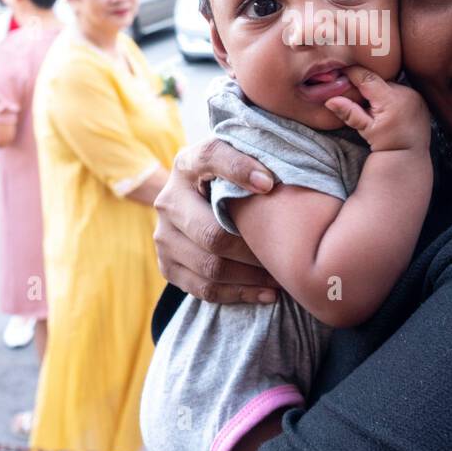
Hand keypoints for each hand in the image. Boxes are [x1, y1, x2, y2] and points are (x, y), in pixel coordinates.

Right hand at [152, 139, 281, 303]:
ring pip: (211, 267)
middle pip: (213, 234)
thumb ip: (254, 156)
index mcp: (188, 165)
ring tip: (282, 276)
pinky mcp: (168, 267)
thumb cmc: (231, 179)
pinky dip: (240, 294)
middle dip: (254, 249)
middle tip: (287, 254)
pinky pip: (205, 289)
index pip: (210, 157)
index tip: (270, 184)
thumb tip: (272, 181)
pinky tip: (267, 292)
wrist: (195, 200)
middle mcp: (169, 201)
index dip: (239, 170)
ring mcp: (164, 237)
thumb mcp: (238, 157)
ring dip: (252, 276)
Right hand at [324, 65, 430, 152]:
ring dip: (380, 92)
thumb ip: (349, 112)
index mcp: (390, 100)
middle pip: (378, 80)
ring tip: (375, 107)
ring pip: (389, 84)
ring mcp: (415, 95)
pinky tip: (388, 109)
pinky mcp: (420, 98)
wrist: (409, 156)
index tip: (341, 73)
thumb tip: (329, 100)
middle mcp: (405, 93)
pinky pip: (400, 90)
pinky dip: (391, 95)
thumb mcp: (365, 129)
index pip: (367, 78)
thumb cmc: (385, 144)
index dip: (353, 73)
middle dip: (367, 87)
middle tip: (357, 97)